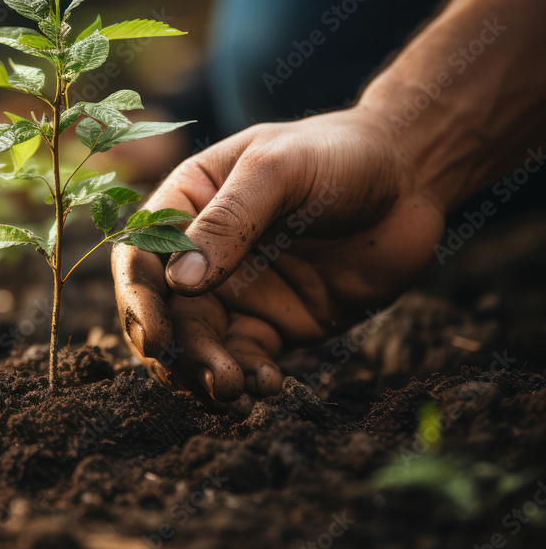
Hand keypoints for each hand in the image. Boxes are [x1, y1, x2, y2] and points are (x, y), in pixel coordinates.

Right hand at [112, 108, 445, 400]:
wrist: (410, 178)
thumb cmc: (337, 155)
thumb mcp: (278, 171)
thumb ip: (229, 221)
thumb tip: (179, 282)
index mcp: (185, 206)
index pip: (140, 258)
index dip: (140, 300)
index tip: (157, 337)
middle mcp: (200, 254)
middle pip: (164, 313)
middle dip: (176, 352)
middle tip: (206, 376)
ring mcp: (235, 292)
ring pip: (199, 345)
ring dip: (206, 375)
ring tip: (234, 393)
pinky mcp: (273, 323)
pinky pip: (245, 360)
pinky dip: (247, 380)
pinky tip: (268, 387)